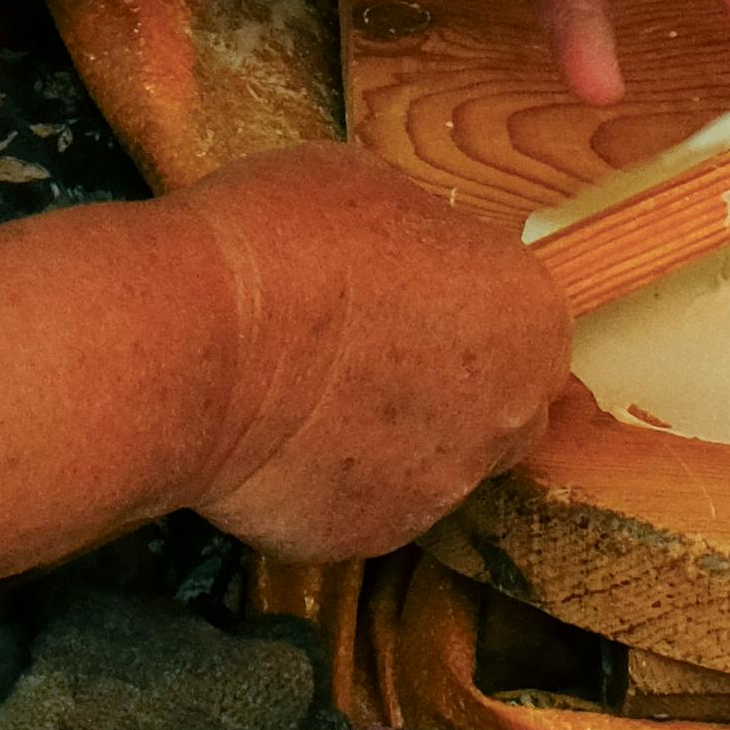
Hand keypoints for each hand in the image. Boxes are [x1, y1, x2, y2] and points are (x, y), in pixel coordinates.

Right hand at [166, 145, 573, 556]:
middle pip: (501, 410)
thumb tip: (414, 265)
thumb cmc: (286, 240)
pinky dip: (333, 480)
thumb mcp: (378, 189)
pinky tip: (281, 439)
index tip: (421, 300)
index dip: (475, 314)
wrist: (197, 340)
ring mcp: (438, 489)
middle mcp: (506, 418)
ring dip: (393, 438)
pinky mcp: (367, 540)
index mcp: (530, 320)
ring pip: (434, 466)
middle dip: (453, 388)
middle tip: (373, 352)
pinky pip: (364, 506)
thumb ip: (427, 243)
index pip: (531, 329)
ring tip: (313, 395)